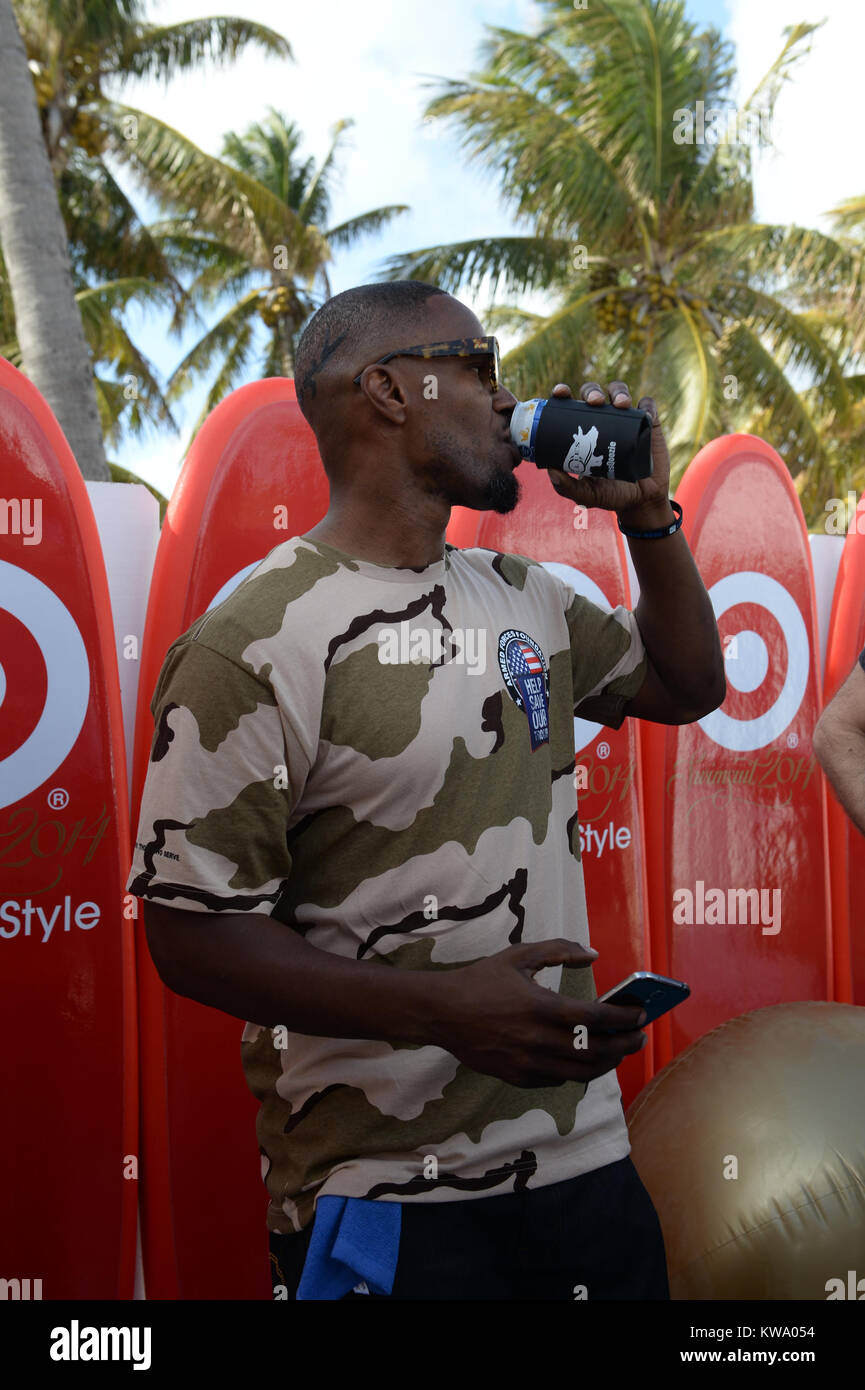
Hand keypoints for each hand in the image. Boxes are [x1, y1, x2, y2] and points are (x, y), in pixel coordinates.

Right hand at [433, 937, 646, 1087]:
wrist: (442, 1012)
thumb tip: (593, 955)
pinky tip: (585, 1060)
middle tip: (640, 1037)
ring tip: (619, 1051)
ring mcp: (528, 1063)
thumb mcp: (519, 955)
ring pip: (582, 1072)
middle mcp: (538, 1039)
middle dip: (626, 1044)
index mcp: (542, 1006)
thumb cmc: (482, 980)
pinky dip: (578, 1072)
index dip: (624, 1018)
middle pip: (596, 1050)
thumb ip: (559, 950)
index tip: (641, 1014)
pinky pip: (558, 1080)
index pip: (596, 1018)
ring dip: (608, 1063)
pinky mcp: (518, 1077)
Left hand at [546, 379, 672, 527]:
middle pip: (594, 394)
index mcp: (583, 430)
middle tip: (594, 402)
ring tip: (621, 404)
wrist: (642, 502)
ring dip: (619, 392)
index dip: (564, 393)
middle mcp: (603, 419)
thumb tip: (550, 471)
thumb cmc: (610, 494)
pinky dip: (646, 405)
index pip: (570, 405)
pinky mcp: (649, 423)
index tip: (560, 392)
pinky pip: (648, 406)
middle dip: (592, 391)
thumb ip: (567, 487)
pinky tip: (644, 412)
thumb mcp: (586, 493)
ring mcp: (626, 419)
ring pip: (619, 393)